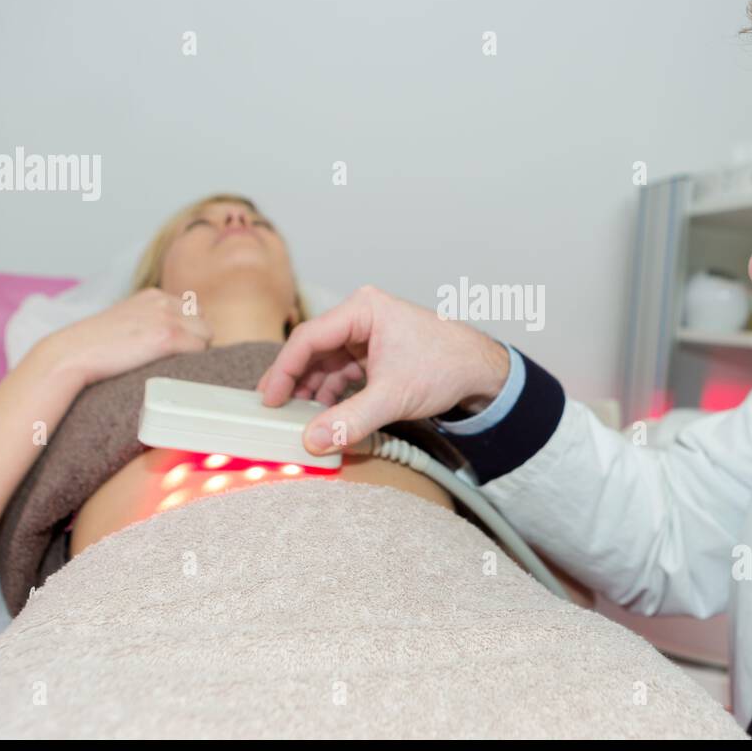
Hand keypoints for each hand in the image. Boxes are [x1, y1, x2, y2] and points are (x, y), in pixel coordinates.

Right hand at [32, 288, 212, 386]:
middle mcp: (163, 300)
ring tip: (165, 364)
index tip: (170, 349)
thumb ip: (151, 322)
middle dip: (193, 341)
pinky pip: (200, 350)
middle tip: (169, 360)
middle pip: (204, 323)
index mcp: (153, 295)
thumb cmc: (95, 346)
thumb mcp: (126, 322)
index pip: (194, 311)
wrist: (70, 355)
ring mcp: (166, 316)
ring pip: (206, 337)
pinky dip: (189, 363)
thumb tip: (175, 339)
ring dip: (192, 353)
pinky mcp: (167, 335)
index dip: (187, 333)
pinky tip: (166, 368)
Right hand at [257, 285, 509, 453]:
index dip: (284, 369)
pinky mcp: (374, 353)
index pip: (309, 337)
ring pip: (325, 363)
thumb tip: (313, 440)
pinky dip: (331, 393)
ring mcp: (367, 335)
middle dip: (294, 381)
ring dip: (312, 391)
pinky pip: (342, 372)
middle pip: (313, 349)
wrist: (481, 371)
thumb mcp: (393, 397)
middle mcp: (361, 317)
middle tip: (272, 410)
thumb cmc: (445, 367)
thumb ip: (351, 419)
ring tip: (296, 419)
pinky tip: (322, 415)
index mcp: (363, 310)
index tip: (270, 399)